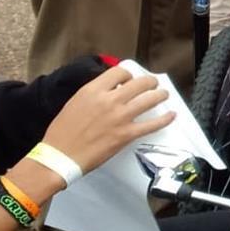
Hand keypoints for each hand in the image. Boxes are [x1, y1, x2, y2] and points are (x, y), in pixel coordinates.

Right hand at [42, 66, 173, 175]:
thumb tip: (110, 90)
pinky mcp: (126, 134)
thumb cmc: (62, 133)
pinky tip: (171, 115)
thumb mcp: (75, 103)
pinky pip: (151, 124)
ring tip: (164, 94)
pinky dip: (164, 119)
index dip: (129, 74)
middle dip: (150, 82)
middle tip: (153, 84)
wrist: (58, 158)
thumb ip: (94, 94)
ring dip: (160, 95)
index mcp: (93, 90)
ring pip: (150, 99)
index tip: (131, 79)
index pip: (120, 72)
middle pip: (140, 83)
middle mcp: (110, 100)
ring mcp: (120, 117)